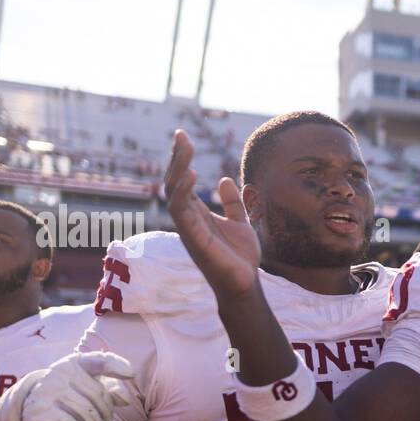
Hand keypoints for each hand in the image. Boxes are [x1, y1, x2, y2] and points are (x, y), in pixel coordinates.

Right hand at [19, 352, 134, 420]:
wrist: (36, 416)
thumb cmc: (72, 400)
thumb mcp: (91, 391)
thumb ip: (111, 390)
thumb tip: (124, 399)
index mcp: (73, 364)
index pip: (98, 361)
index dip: (116, 365)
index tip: (132, 374)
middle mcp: (57, 374)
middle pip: (97, 395)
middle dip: (107, 413)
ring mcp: (46, 393)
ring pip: (86, 413)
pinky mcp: (39, 414)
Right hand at [164, 129, 259, 301]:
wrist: (245, 284)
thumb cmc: (240, 258)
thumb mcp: (240, 223)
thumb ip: (232, 203)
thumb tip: (225, 180)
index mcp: (198, 214)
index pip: (182, 181)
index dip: (181, 159)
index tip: (183, 137)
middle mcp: (189, 219)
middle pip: (174, 183)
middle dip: (177, 159)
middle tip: (181, 136)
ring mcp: (189, 229)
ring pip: (174, 194)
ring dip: (178, 169)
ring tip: (184, 148)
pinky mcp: (195, 239)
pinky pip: (182, 213)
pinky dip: (183, 193)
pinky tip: (191, 175)